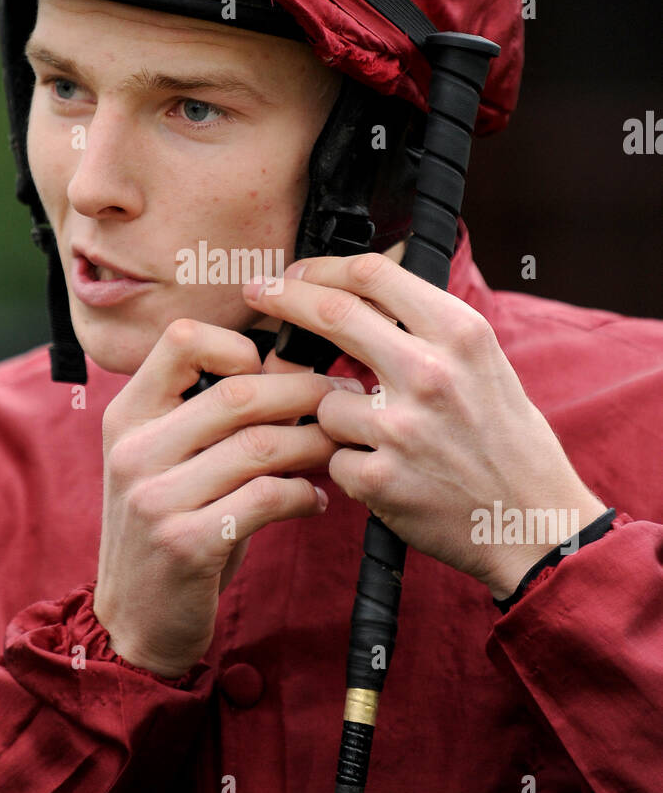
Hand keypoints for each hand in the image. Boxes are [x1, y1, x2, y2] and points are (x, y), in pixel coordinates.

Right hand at [94, 319, 346, 677]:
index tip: (276, 368)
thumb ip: (223, 417)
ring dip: (314, 443)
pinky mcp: (185, 544)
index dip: (239, 344)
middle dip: (306, 392)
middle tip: (346, 399)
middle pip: (238, 391)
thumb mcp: (178, 462)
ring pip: (259, 444)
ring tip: (337, 449)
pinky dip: (304, 494)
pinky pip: (266, 498)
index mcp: (127, 415)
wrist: (137, 620)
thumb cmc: (175, 526)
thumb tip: (300, 366)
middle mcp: (134, 450)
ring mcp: (154, 498)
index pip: (182, 340)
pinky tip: (316, 501)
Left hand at [243, 253, 606, 596]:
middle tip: (257, 292)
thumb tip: (357, 296)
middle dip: (283, 296)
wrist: (535, 526)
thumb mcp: (484, 366)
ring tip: (379, 440)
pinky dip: (349, 467)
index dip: (323, 267)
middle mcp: (430, 373)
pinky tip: (387, 477)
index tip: (298, 273)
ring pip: (324, 400)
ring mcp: (401, 428)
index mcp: (461, 335)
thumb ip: (426, 330)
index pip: (373, 274)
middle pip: (331, 312)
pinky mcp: (380, 480)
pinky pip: (333, 458)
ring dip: (335, 416)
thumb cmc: (509, 444)